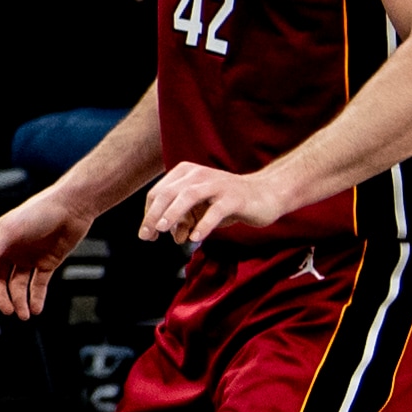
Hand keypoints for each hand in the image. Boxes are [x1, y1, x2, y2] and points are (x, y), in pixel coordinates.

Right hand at [0, 184, 88, 318]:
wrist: (71, 208)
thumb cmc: (37, 212)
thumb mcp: (11, 230)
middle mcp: (10, 251)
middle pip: (0, 281)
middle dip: (3, 297)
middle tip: (9, 311)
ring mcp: (27, 258)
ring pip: (18, 286)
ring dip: (20, 301)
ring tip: (25, 315)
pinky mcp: (46, 264)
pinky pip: (38, 285)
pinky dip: (37, 297)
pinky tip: (36, 309)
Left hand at [142, 159, 277, 250]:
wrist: (264, 194)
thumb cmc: (227, 202)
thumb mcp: (201, 210)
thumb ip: (185, 220)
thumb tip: (173, 237)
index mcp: (185, 173)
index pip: (159, 193)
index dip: (149, 214)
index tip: (146, 235)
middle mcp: (198, 174)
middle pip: (169, 193)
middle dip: (154, 215)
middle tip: (147, 236)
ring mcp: (217, 184)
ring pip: (189, 196)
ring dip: (173, 213)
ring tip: (164, 230)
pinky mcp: (234, 197)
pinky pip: (216, 210)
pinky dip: (204, 224)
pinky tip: (195, 238)